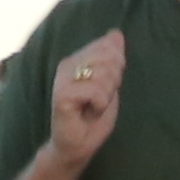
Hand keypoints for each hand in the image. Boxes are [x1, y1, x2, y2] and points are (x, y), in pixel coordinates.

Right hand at [46, 31, 127, 172]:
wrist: (77, 146)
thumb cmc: (92, 118)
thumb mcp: (109, 84)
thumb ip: (112, 58)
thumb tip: (116, 33)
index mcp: (77, 58)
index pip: (109, 47)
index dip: (117, 68)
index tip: (105, 87)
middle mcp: (67, 64)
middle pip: (109, 58)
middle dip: (113, 82)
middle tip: (99, 100)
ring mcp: (63, 78)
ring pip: (104, 75)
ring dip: (106, 97)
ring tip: (93, 107)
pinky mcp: (62, 95)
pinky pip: (97, 92)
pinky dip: (100, 106)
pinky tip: (88, 113)